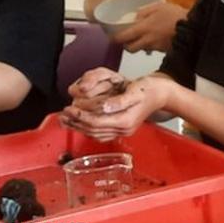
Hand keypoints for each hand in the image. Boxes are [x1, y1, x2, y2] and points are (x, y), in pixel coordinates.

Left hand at [60, 74, 176, 141]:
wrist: (162, 95)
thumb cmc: (149, 89)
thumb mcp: (136, 90)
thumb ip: (120, 101)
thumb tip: (104, 107)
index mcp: (125, 120)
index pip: (97, 122)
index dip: (81, 117)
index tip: (68, 109)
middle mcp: (123, 129)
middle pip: (94, 130)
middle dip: (76, 123)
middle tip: (61, 115)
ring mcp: (123, 131)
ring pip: (96, 134)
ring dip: (79, 128)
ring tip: (65, 120)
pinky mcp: (122, 129)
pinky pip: (101, 134)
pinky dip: (88, 130)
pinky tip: (80, 124)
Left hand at [111, 2, 186, 52]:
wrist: (193, 27)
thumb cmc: (175, 14)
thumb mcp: (158, 6)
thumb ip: (144, 12)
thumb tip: (135, 18)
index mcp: (144, 28)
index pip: (123, 38)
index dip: (115, 39)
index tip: (113, 37)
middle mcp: (147, 41)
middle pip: (130, 49)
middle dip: (126, 45)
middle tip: (127, 40)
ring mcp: (156, 47)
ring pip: (141, 50)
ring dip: (139, 45)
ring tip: (143, 37)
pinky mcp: (163, 50)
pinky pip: (153, 49)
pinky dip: (151, 45)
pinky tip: (156, 38)